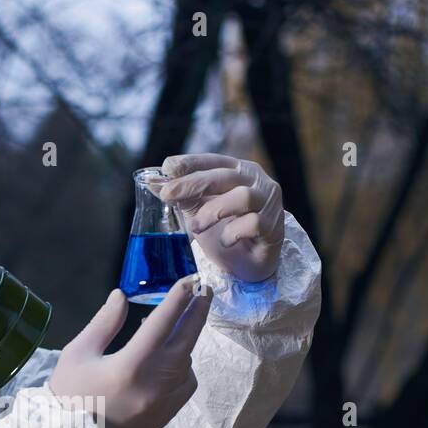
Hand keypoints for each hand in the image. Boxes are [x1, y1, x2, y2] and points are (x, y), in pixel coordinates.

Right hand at [49, 276, 211, 427]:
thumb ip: (104, 322)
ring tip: (175, 325)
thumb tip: (122, 296)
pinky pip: (186, 383)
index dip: (177, 298)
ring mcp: (165, 400)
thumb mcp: (78, 352)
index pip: (163, 322)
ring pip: (187, 360)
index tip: (189, 280)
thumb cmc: (70, 394)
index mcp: (132, 364)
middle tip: (203, 290)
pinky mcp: (167, 414)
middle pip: (187, 338)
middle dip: (197, 311)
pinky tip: (170, 359)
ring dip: (185, 339)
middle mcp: (155, 382)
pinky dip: (183, 366)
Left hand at [157, 153, 283, 282]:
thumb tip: (152, 184)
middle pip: (225, 175)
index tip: (167, 167)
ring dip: (212, 211)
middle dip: (193, 184)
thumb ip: (183, 198)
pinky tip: (225, 241)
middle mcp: (256, 181)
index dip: (190, 162)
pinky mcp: (274, 226)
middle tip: (167, 194)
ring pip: (242, 196)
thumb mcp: (199, 213)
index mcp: (238, 171)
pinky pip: (253, 224)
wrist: (247, 266)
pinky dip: (232, 233)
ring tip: (196, 227)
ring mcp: (269, 202)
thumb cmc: (225, 233)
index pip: (213, 160)